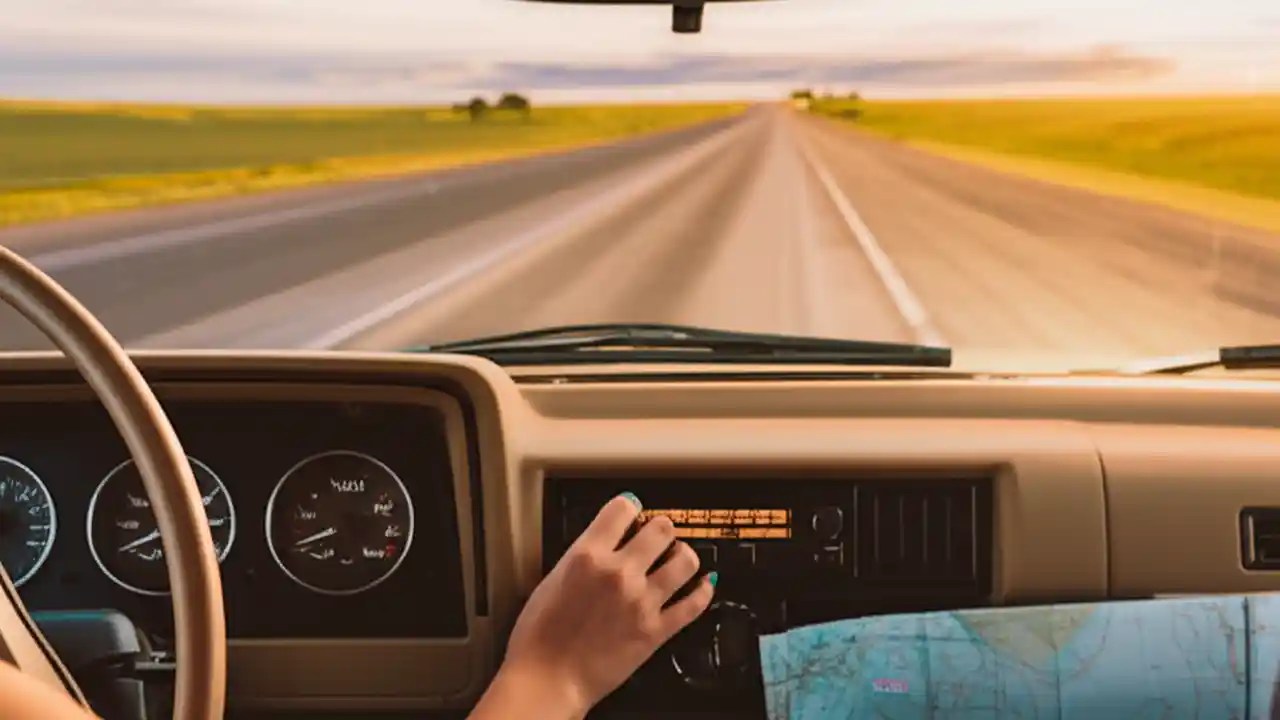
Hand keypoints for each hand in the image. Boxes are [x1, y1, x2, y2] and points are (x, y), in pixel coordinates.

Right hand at [494, 493, 715, 716]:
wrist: (547, 679)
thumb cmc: (538, 637)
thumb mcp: (552, 579)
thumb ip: (582, 557)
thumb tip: (602, 544)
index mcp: (588, 555)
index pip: (623, 509)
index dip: (630, 508)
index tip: (633, 512)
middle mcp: (619, 573)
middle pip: (662, 528)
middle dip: (660, 530)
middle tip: (656, 537)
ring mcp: (642, 601)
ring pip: (686, 560)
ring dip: (683, 556)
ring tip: (677, 558)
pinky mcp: (657, 630)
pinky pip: (694, 604)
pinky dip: (702, 592)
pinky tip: (702, 585)